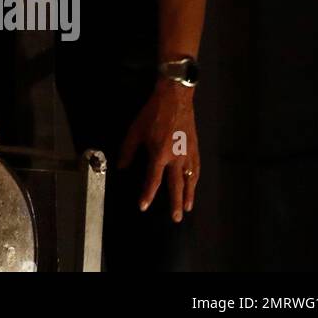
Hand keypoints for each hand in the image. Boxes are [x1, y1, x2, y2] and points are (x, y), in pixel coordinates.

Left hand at [118, 79, 198, 221]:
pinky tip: (194, 185)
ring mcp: (188, 154)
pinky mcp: (195, 148)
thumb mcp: (135, 130)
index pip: (153, 180)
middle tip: (176, 218)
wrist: (175, 98)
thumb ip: (128, 150)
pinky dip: (195, 180)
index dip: (147, 194)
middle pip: (176, 186)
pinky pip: (196, 169)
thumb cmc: (152, 113)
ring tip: (187, 208)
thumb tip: (121, 166)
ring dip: (189, 195)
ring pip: (190, 180)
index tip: (143, 206)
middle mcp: (176, 158)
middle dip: (175, 203)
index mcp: (159, 154)